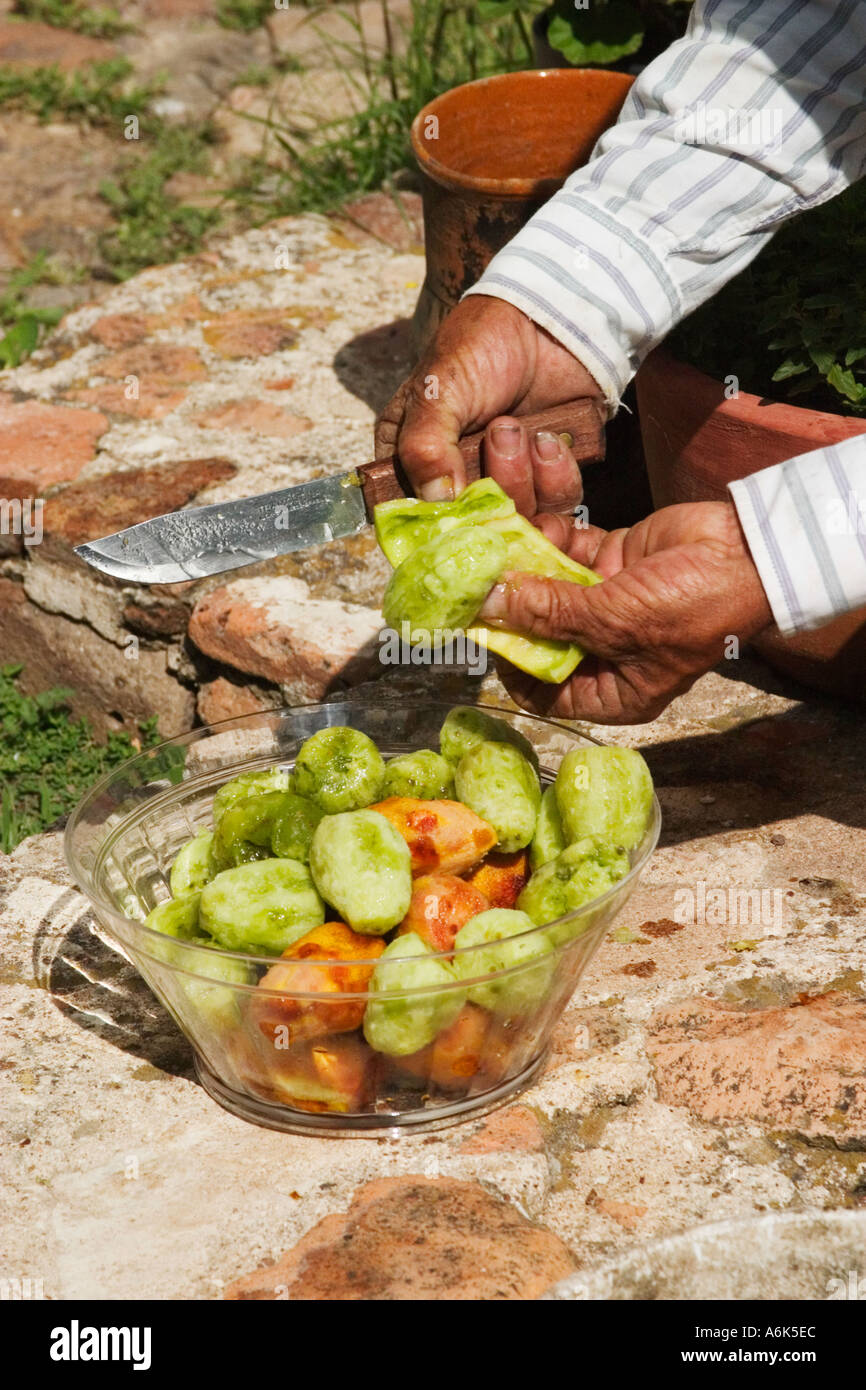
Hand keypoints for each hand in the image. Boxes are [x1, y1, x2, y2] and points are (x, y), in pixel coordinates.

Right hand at [375, 295, 604, 507]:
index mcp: (414, 459)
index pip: (411, 516)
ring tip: (523, 427)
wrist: (548, 320)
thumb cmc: (480, 345)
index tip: (456, 510)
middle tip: (500, 431)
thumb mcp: (438, 390)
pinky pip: (557, 505)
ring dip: (523, 476)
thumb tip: (437, 503)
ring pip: (517, 519)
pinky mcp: (547, 479)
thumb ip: (425, 446)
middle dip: (492, 487)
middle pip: (471, 527)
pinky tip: (550, 437)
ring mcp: (505, 482)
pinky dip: (556, 475)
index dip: (433, 523)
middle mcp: (457, 479)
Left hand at [479, 501, 773, 723]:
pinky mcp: (610, 561)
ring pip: (545, 582)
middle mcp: (602, 651)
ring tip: (490, 519)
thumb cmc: (697, 608)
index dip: (506, 663)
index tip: (474, 628)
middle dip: (504, 596)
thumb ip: (549, 614)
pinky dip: (545, 529)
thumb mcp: (616, 620)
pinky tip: (523, 508)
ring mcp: (605, 604)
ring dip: (519, 551)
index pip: (541, 690)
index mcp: (611, 690)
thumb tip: (488, 608)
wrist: (752, 552)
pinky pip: (566, 548)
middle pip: (536, 629)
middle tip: (466, 567)